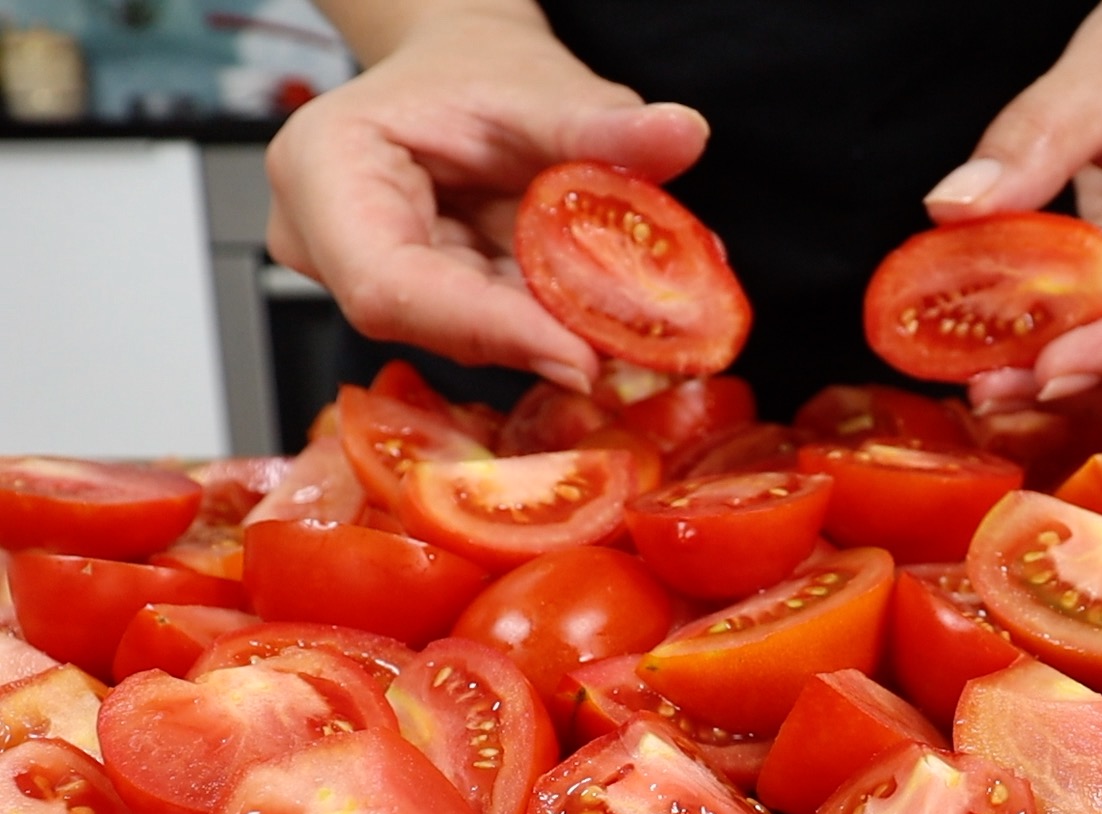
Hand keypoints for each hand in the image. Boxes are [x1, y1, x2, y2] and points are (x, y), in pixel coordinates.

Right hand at [264, 7, 709, 391]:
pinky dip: (548, 325)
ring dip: (550, 333)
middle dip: (534, 337)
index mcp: (325, 167)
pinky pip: (483, 331)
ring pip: (462, 337)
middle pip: (429, 323)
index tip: (582, 355)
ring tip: (629, 321)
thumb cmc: (477, 72)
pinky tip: (603, 316)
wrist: (464, 75)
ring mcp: (359, 274)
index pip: (390, 284)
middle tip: (631, 345)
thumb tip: (682, 134)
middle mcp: (321, 236)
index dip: (488, 329)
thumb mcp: (544, 87)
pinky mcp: (410, 300)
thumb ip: (606, 123)